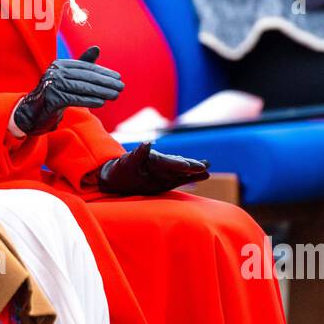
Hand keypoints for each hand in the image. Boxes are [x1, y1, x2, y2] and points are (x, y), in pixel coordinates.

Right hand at [12, 46, 123, 136]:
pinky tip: (101, 102)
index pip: (85, 67)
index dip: (103, 72)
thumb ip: (81, 64)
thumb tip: (97, 48)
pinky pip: (74, 98)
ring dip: (101, 92)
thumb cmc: (54, 94)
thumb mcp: (68, 78)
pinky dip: (89, 100)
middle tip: (121, 86)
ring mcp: (51, 85)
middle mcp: (54, 72)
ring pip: (82, 87)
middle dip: (105, 82)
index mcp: (59, 64)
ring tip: (115, 95)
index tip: (118, 77)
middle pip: (85, 76)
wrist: (32, 113)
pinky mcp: (51, 98)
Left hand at [94, 141, 209, 195]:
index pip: (167, 162)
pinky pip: (182, 179)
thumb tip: (147, 142)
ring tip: (207, 167)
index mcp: (152, 159)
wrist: (116, 178)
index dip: (177, 164)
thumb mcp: (126, 162)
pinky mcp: (166, 181)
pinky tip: (205, 175)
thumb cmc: (119, 169)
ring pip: (183, 171)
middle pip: (179, 165)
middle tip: (204, 166)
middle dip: (191, 165)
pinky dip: (192, 178)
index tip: (188, 165)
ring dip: (195, 170)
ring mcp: (165, 173)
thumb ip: (138, 153)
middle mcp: (161, 165)